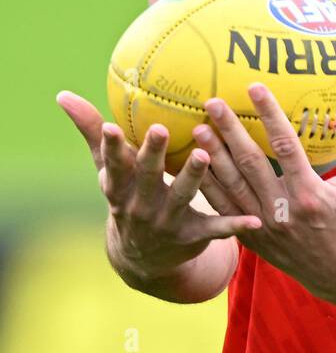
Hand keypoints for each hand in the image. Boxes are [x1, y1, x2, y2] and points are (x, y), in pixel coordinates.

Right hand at [56, 90, 262, 280]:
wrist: (144, 258)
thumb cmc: (128, 196)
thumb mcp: (109, 170)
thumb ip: (92, 133)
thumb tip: (63, 94)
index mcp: (120, 189)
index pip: (113, 166)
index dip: (111, 148)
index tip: (111, 128)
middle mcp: (141, 206)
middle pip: (147, 178)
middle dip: (152, 156)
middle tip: (160, 130)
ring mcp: (167, 222)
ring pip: (182, 197)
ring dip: (193, 177)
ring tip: (205, 156)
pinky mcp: (193, 236)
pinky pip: (216, 228)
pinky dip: (235, 225)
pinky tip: (254, 218)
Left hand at [192, 82, 335, 306]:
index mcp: (309, 194)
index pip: (285, 145)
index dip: (268, 114)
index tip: (254, 89)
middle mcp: (282, 210)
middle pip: (249, 163)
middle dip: (230, 130)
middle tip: (212, 103)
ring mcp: (264, 226)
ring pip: (232, 186)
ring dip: (213, 157)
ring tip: (197, 130)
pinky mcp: (253, 239)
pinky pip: (225, 210)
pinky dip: (209, 189)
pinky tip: (195, 168)